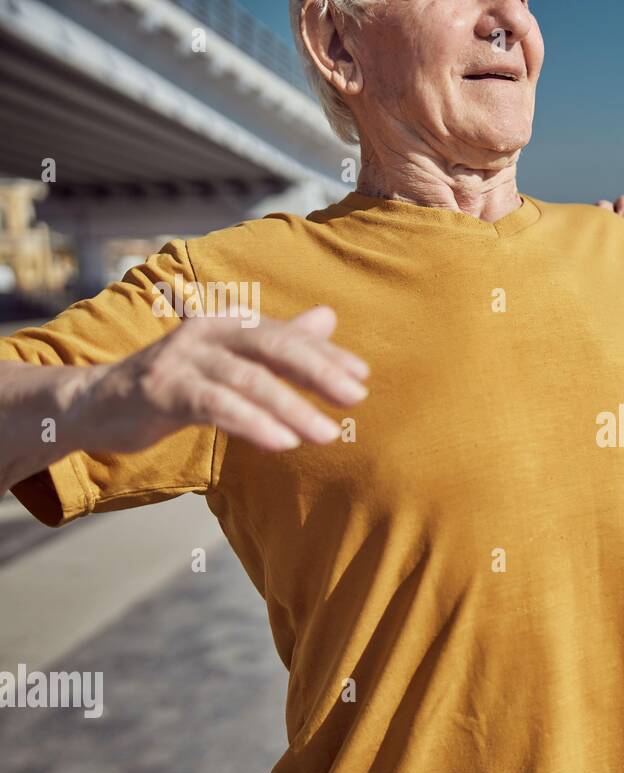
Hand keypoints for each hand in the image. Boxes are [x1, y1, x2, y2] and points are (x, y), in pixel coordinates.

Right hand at [71, 306, 369, 453]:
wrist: (98, 402)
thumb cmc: (176, 382)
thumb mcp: (231, 359)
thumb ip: (278, 341)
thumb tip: (328, 317)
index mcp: (229, 323)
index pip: (286, 335)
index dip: (325, 354)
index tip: (362, 375)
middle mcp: (207, 332)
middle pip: (272, 347)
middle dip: (318, 372)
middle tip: (357, 397)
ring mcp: (182, 360)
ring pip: (247, 380)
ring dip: (291, 407)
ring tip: (326, 433)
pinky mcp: (162, 390)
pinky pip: (215, 405)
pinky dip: (251, 422)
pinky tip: (281, 441)